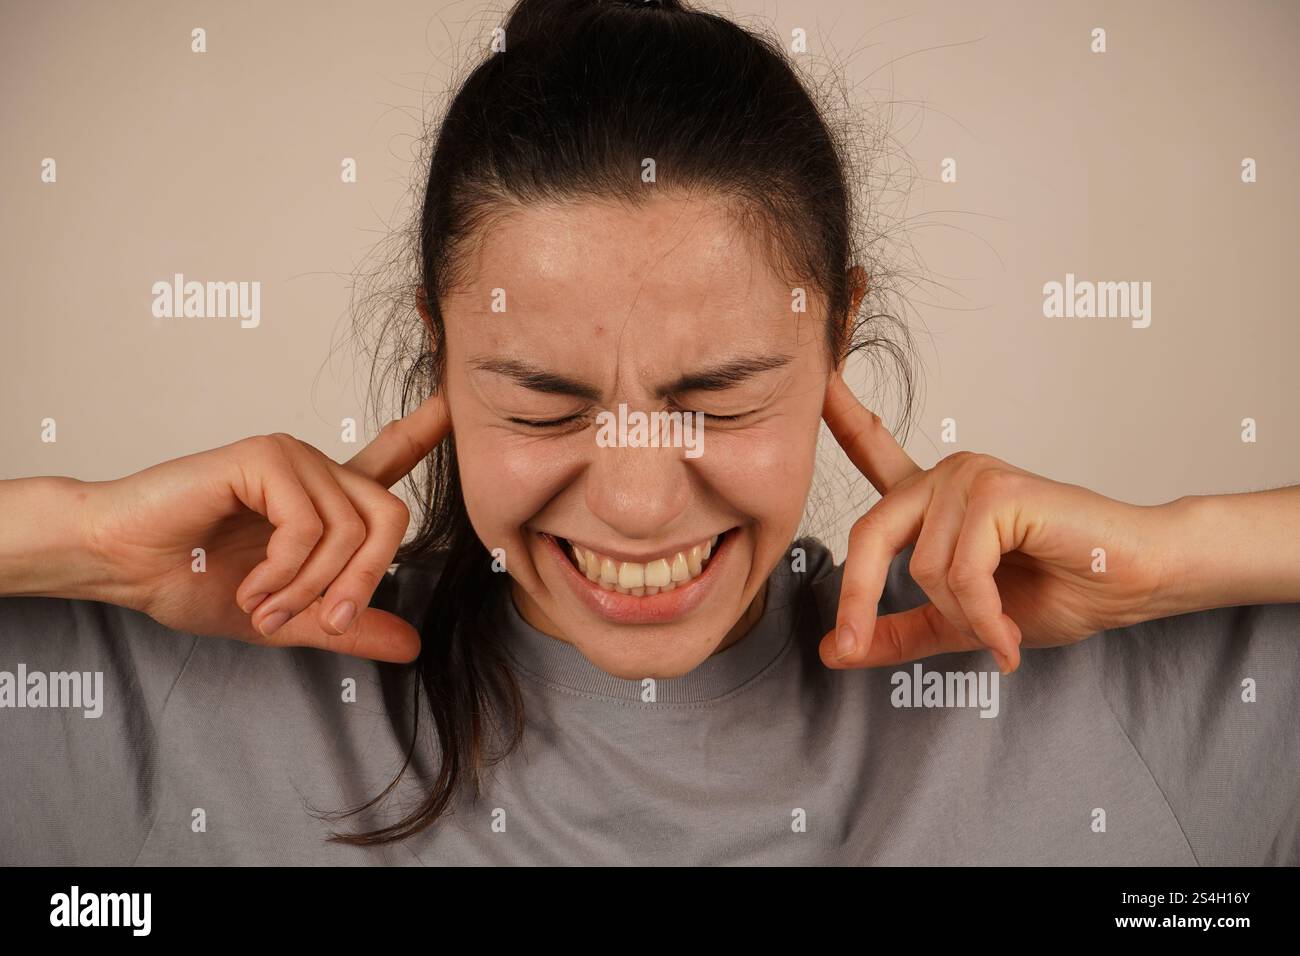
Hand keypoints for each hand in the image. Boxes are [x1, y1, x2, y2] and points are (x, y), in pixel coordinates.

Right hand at [81, 390, 450, 661]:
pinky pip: (308, 525)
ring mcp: (292, 458)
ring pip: (350, 530)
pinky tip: (251, 586)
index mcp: (326, 499)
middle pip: (391, 518)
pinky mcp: (264, 457)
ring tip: (264, 607)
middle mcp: (317, 471)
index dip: (427, 431)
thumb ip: (348, 627)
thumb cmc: (191, 579)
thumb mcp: (288, 617)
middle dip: (365, 580)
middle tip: (325, 620)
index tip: (456, 399)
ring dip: (309, 587)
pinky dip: (284, 571)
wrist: (122, 565)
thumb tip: (413, 646)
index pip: (391, 460)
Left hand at [818, 371, 1172, 672]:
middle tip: (852, 646)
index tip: (810, 375)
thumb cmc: (1062, 591)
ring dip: (962, 617)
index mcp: (933, 498)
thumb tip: (833, 651)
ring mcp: (971, 476)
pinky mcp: (998, 491)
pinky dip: (983, 616)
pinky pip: (961, 571)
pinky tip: (1009, 634)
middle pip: (867, 535)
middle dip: (858, 600)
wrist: (1134, 585)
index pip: (872, 449)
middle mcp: (946, 476)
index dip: (837, 413)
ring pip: (923, 567)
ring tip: (1000, 627)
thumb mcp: (959, 623)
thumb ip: (897, 633)